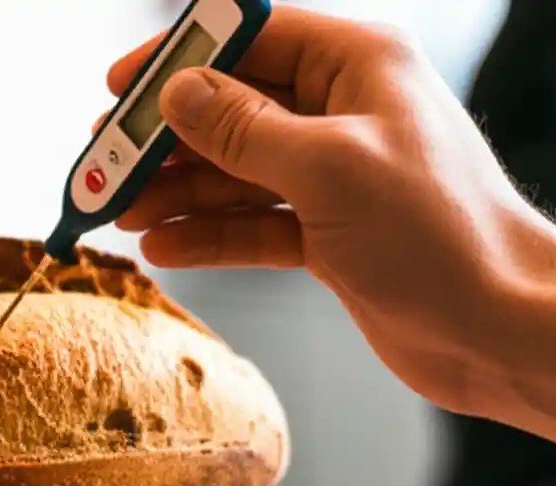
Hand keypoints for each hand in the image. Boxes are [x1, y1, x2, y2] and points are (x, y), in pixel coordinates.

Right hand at [103, 6, 555, 432]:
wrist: (499, 328)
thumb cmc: (441, 235)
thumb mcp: (328, 169)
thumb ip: (243, 129)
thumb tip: (176, 93)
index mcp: (357, 67)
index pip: (251, 38)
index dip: (180, 59)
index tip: (118, 86)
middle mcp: (342, 113)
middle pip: (230, 111)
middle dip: (164, 140)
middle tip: (104, 165)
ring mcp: (332, 176)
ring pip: (232, 172)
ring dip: (175, 193)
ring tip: (119, 213)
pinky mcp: (326, 233)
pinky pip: (250, 224)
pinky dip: (207, 236)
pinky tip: (162, 247)